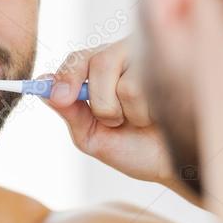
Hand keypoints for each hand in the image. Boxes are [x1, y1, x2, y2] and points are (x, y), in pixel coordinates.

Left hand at [42, 36, 199, 203]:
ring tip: (144, 120)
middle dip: (101, 104)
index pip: (77, 59)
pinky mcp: (174, 65)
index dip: (66, 77)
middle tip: (116, 121)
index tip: (59, 99)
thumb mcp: (93, 138)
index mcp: (101, 70)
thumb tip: (45, 91)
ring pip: (124, 82)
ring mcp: (151, 58)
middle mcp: (124, 57)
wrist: (177, 165)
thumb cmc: (136, 150)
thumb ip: (71, 114)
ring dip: (130, 113)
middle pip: (98, 62)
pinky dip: (149, 113)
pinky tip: (161, 115)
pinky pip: (148, 88)